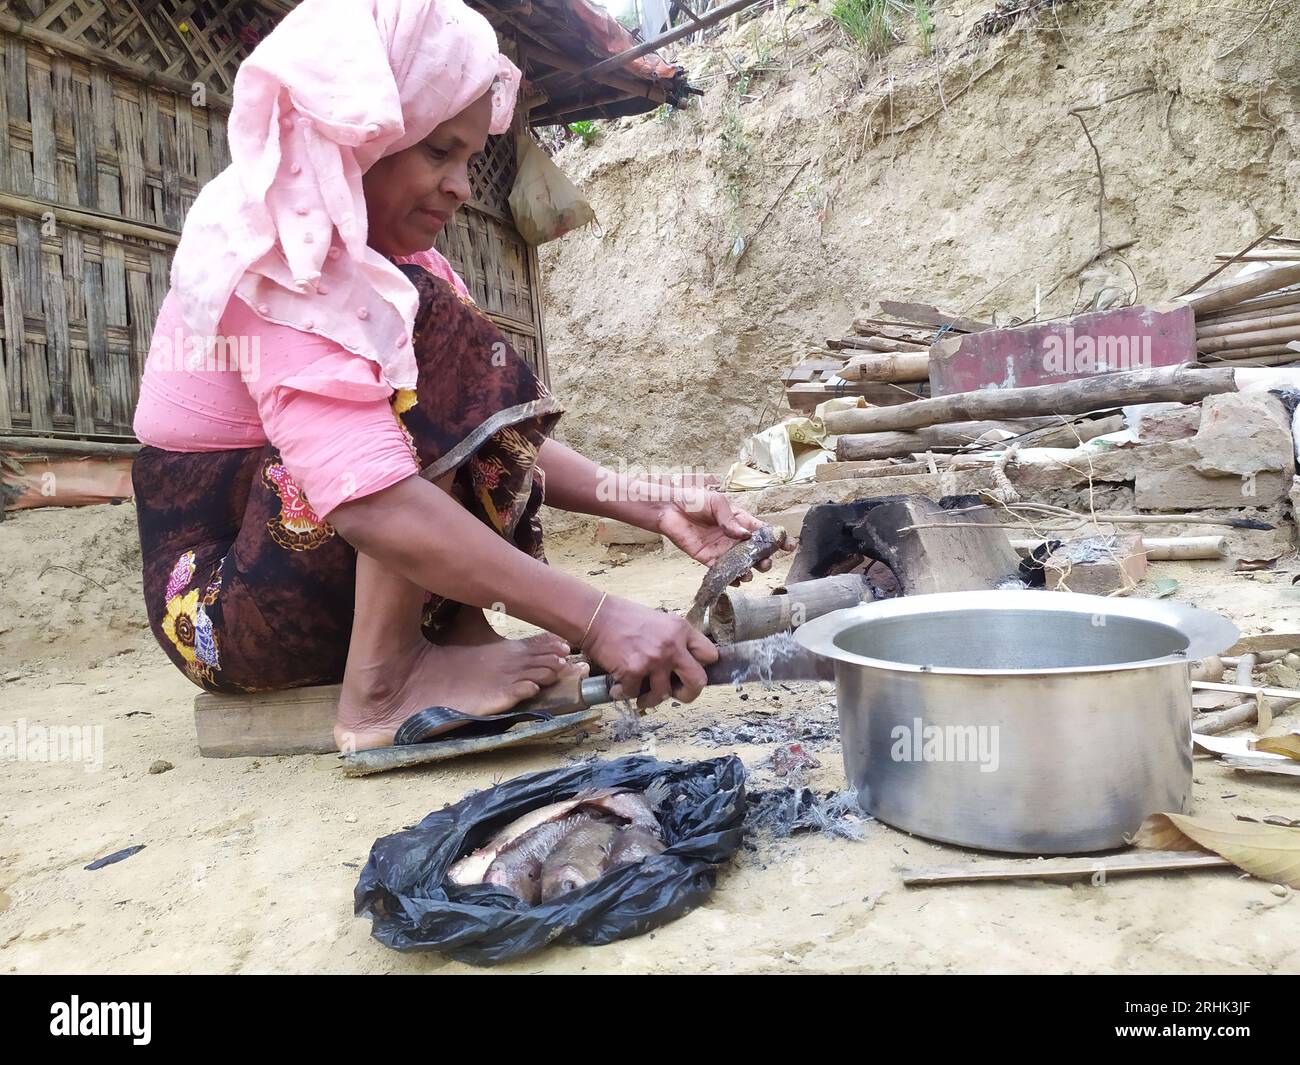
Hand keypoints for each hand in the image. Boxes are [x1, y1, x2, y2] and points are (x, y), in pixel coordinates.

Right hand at [583, 596, 718, 709]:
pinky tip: (619, 687)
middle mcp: (673, 646)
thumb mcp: (660, 621)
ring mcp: (654, 659)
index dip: (701, 667)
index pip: (710, 655)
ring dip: (651, 699)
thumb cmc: (624, 617)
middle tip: (676, 693)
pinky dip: (625, 694)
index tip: (689, 672)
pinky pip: (635, 694)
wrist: (596, 616)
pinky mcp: (634, 670)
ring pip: (664, 695)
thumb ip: (674, 641)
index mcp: (681, 630)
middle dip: (688, 693)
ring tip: (641, 695)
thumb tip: (682, 665)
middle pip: (698, 682)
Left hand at [656, 489, 776, 580]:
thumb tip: (745, 535)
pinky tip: (737, 581)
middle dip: (764, 559)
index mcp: (739, 520)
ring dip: (748, 571)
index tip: (790, 546)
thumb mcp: (716, 503)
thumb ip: (730, 519)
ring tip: (749, 573)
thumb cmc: (693, 500)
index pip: (762, 531)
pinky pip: (723, 571)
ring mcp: (722, 549)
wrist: (669, 508)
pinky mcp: (708, 559)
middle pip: (755, 552)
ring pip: (741, 564)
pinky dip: (731, 578)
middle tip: (765, 563)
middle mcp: (733, 537)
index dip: (777, 539)